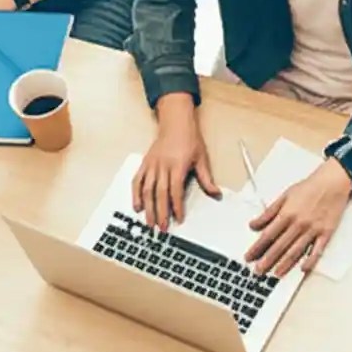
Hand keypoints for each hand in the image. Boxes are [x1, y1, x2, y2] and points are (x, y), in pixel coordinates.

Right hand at [131, 94, 219, 230]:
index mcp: (177, 165)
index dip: (177, 206)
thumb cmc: (189, 139)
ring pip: (147, 190)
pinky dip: (136, 194)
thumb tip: (216, 194)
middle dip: (160, 213)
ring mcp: (152, 165)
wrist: (175, 122)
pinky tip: (137, 206)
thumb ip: (206, 178)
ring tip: (149, 223)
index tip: (179, 219)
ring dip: (147, 208)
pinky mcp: (145, 163)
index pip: (176, 190)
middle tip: (162, 229)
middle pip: (159, 193)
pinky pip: (137, 180)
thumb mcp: (201, 158)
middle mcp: (162, 166)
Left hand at [244, 159, 351, 276]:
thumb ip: (269, 212)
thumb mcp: (284, 195)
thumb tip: (254, 224)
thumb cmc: (309, 187)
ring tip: (276, 274)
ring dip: (285, 264)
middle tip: (258, 271)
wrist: (332, 182)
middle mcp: (298, 223)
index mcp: (287, 214)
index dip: (257, 247)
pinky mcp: (325, 233)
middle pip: (280, 246)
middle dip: (267, 260)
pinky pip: (317, 250)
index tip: (249, 257)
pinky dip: (310, 260)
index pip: (268, 235)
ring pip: (296, 251)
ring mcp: (312, 230)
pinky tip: (303, 268)